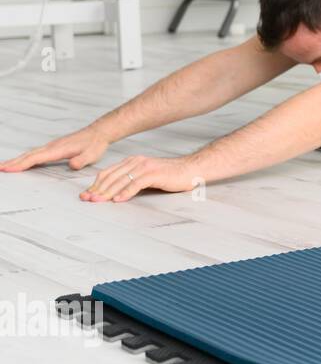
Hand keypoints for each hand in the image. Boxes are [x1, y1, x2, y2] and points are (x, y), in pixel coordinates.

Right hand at [1, 127, 109, 172]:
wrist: (98, 132)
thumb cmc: (95, 144)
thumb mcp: (91, 154)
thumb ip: (81, 160)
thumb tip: (72, 165)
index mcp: (58, 149)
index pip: (36, 158)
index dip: (21, 164)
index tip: (8, 169)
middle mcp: (52, 146)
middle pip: (28, 155)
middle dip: (13, 162)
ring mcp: (52, 146)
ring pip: (31, 153)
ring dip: (17, 160)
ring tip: (5, 166)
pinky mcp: (54, 147)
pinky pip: (36, 153)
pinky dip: (26, 158)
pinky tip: (22, 162)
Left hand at [80, 155, 199, 202]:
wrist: (190, 170)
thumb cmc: (169, 176)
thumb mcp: (146, 176)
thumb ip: (131, 181)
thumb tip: (113, 194)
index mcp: (132, 162)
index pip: (108, 173)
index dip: (95, 184)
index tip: (86, 195)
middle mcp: (136, 162)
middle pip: (111, 176)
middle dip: (97, 189)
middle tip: (88, 200)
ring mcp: (145, 167)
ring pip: (120, 180)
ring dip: (107, 192)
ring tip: (99, 201)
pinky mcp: (154, 174)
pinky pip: (135, 184)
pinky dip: (125, 193)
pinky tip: (118, 200)